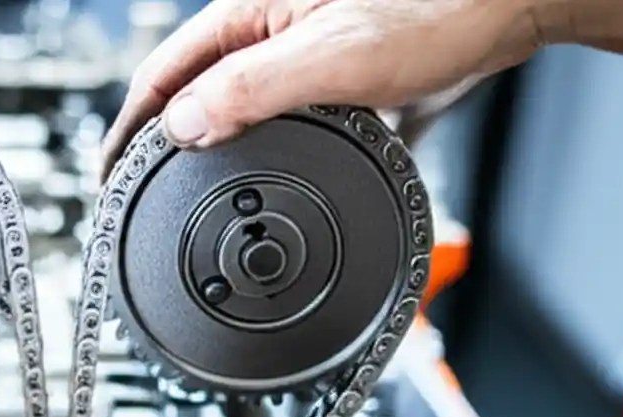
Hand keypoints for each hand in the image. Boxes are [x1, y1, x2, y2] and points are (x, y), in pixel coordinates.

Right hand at [103, 0, 553, 172]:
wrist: (514, 2)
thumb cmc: (437, 10)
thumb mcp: (333, 57)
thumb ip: (250, 89)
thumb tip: (182, 125)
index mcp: (251, 13)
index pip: (163, 75)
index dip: (128, 129)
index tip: (108, 175)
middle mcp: (267, 27)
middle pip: (191, 90)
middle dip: (159, 139)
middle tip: (138, 192)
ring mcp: (298, 49)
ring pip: (232, 103)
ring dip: (208, 144)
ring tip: (187, 190)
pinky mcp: (332, 70)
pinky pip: (277, 111)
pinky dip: (259, 144)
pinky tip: (263, 169)